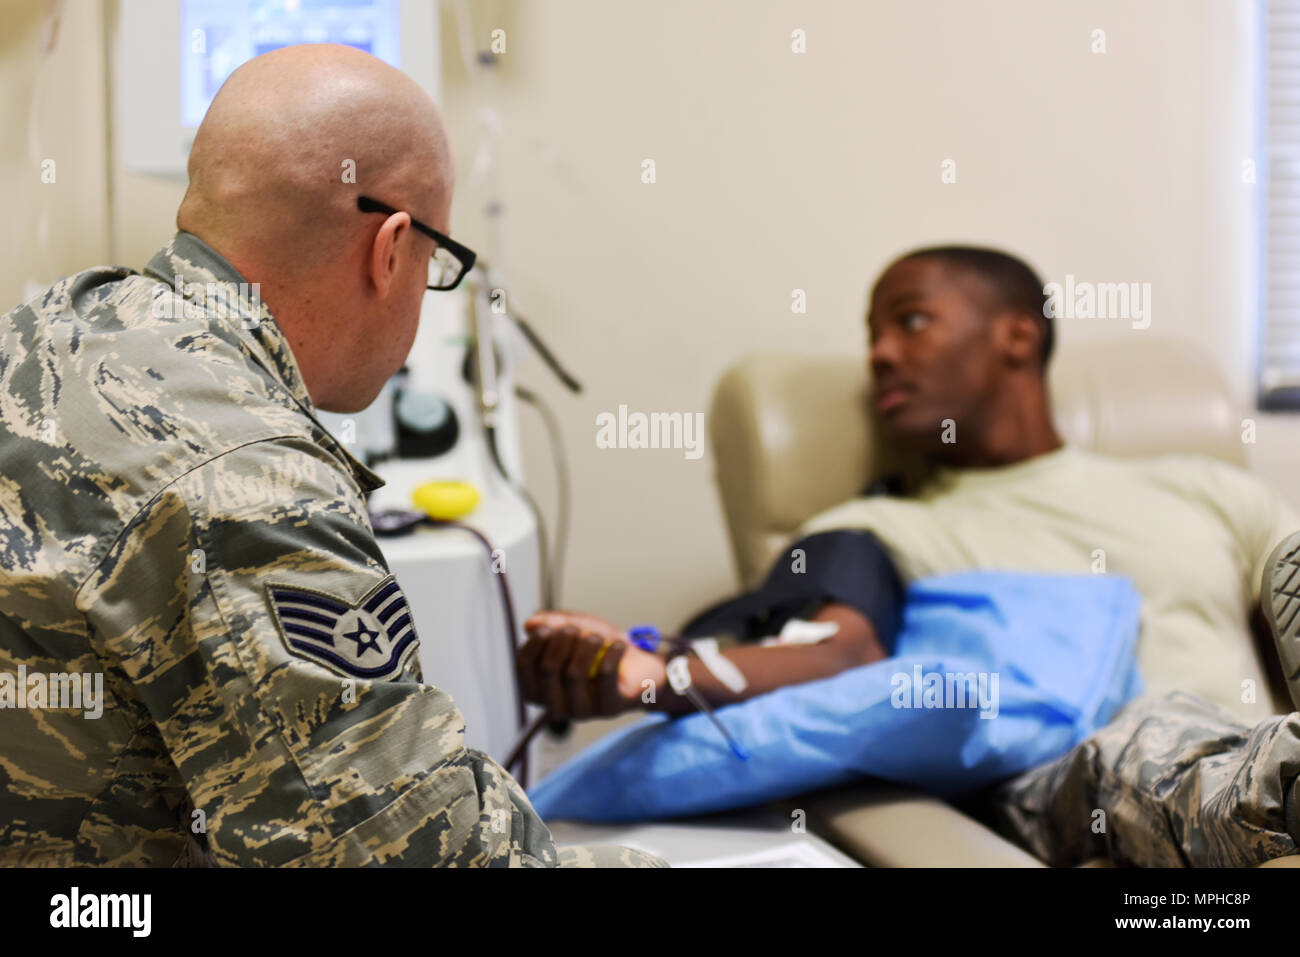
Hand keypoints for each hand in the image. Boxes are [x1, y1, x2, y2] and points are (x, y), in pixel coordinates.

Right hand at [517, 611, 665, 718]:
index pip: (523, 666)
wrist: (641, 663)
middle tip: (575, 629)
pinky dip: (611, 652)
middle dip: (561, 640)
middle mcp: (556, 705)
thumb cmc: (601, 646)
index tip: (549, 627)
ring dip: (587, 645)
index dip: (535, 641)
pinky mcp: (609, 708)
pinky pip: (605, 675)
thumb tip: (530, 625)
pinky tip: (619, 645)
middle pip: (547, 669)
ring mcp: (583, 710)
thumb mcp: (576, 626)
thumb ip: (552, 623)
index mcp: (539, 689)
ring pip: (574, 674)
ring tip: (599, 637)